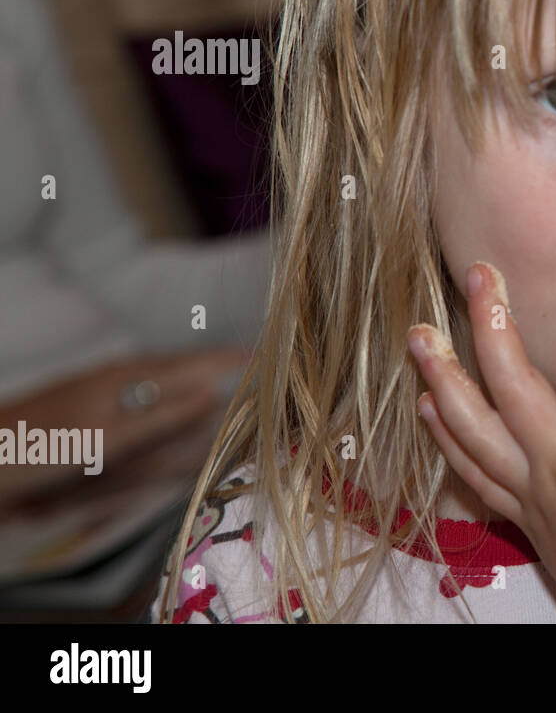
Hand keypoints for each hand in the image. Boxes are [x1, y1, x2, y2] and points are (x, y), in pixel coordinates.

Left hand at [0, 348, 248, 505]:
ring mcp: (105, 381)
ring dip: (194, 373)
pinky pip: (145, 384)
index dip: (232, 359)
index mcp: (132, 376)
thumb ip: (160, 415)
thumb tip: (211, 394)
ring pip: (163, 373)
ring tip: (223, 378)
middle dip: (219, 362)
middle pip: (183, 362)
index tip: (267, 355)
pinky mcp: (93, 395)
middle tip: (255, 366)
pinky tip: (169, 399)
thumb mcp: (107, 437)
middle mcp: (122, 371)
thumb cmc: (41, 446)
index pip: (196, 361)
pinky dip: (169, 387)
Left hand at [407, 263, 555, 622]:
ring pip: (474, 428)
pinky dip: (448, 439)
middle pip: (512, 384)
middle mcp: (554, 469)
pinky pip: (474, 472)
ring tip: (418, 338)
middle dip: (493, 324)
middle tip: (476, 273)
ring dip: (444, 380)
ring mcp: (532, 494)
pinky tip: (431, 412)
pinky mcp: (525, 517)